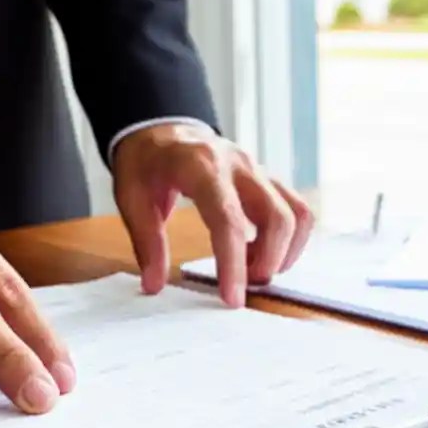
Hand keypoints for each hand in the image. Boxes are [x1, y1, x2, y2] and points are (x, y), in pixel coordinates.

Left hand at [111, 123, 313, 305]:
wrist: (162, 129)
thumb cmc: (146, 161)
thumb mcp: (131, 196)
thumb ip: (146, 241)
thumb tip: (154, 284)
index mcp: (201, 167)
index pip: (229, 220)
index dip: (234, 263)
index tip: (233, 298)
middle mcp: (238, 165)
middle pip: (277, 218)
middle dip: (269, 261)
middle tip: (245, 285)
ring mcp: (259, 169)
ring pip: (297, 213)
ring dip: (284, 251)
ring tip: (253, 269)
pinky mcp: (268, 178)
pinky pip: (297, 209)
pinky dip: (290, 238)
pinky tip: (263, 252)